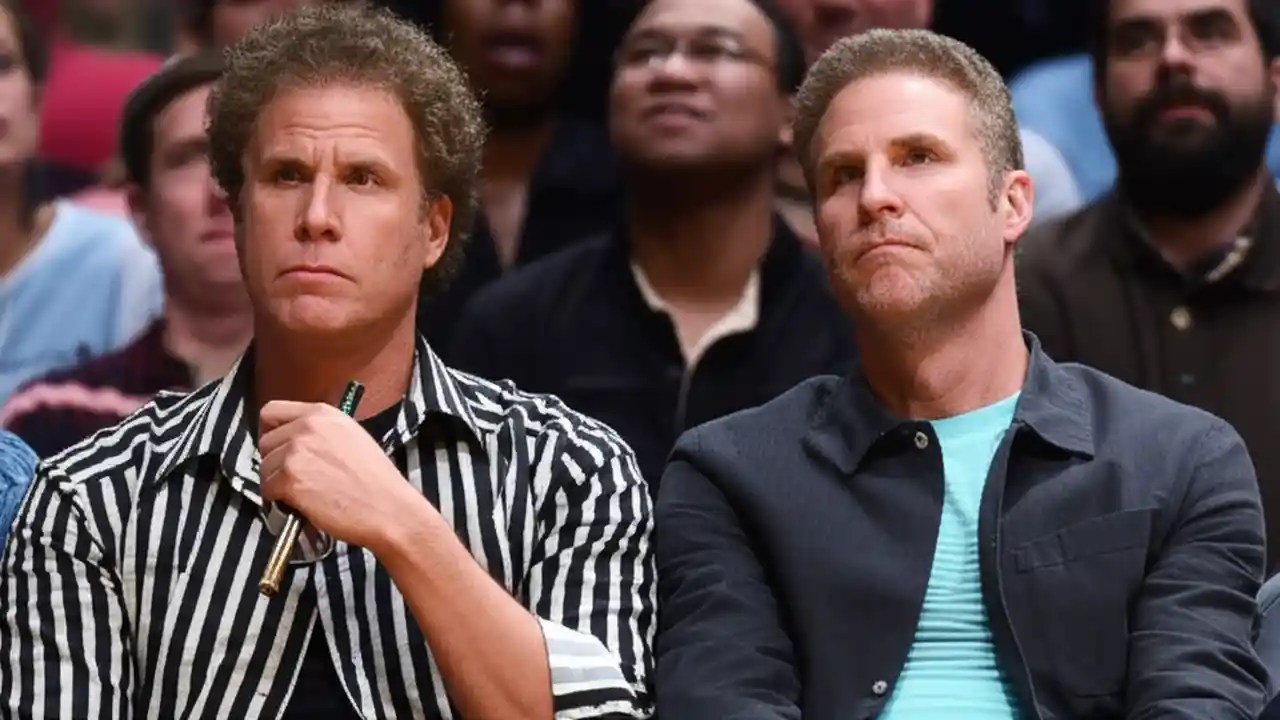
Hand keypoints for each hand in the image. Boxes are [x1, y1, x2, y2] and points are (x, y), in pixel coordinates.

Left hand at [259, 401, 421, 551]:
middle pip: (265, 441)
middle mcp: (307, 427)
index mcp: (322, 413)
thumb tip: (295, 442)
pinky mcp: (290, 478)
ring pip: (264, 467)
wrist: (387, 507)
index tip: (279, 447)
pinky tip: (301, 503)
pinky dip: (279, 501)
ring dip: (277, 483)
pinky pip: (267, 490)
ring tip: (303, 493)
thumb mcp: (352, 437)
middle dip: (275, 461)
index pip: (271, 412)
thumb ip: (321, 432)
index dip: (272, 432)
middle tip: (295, 477)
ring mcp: (296, 452)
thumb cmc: (377, 481)